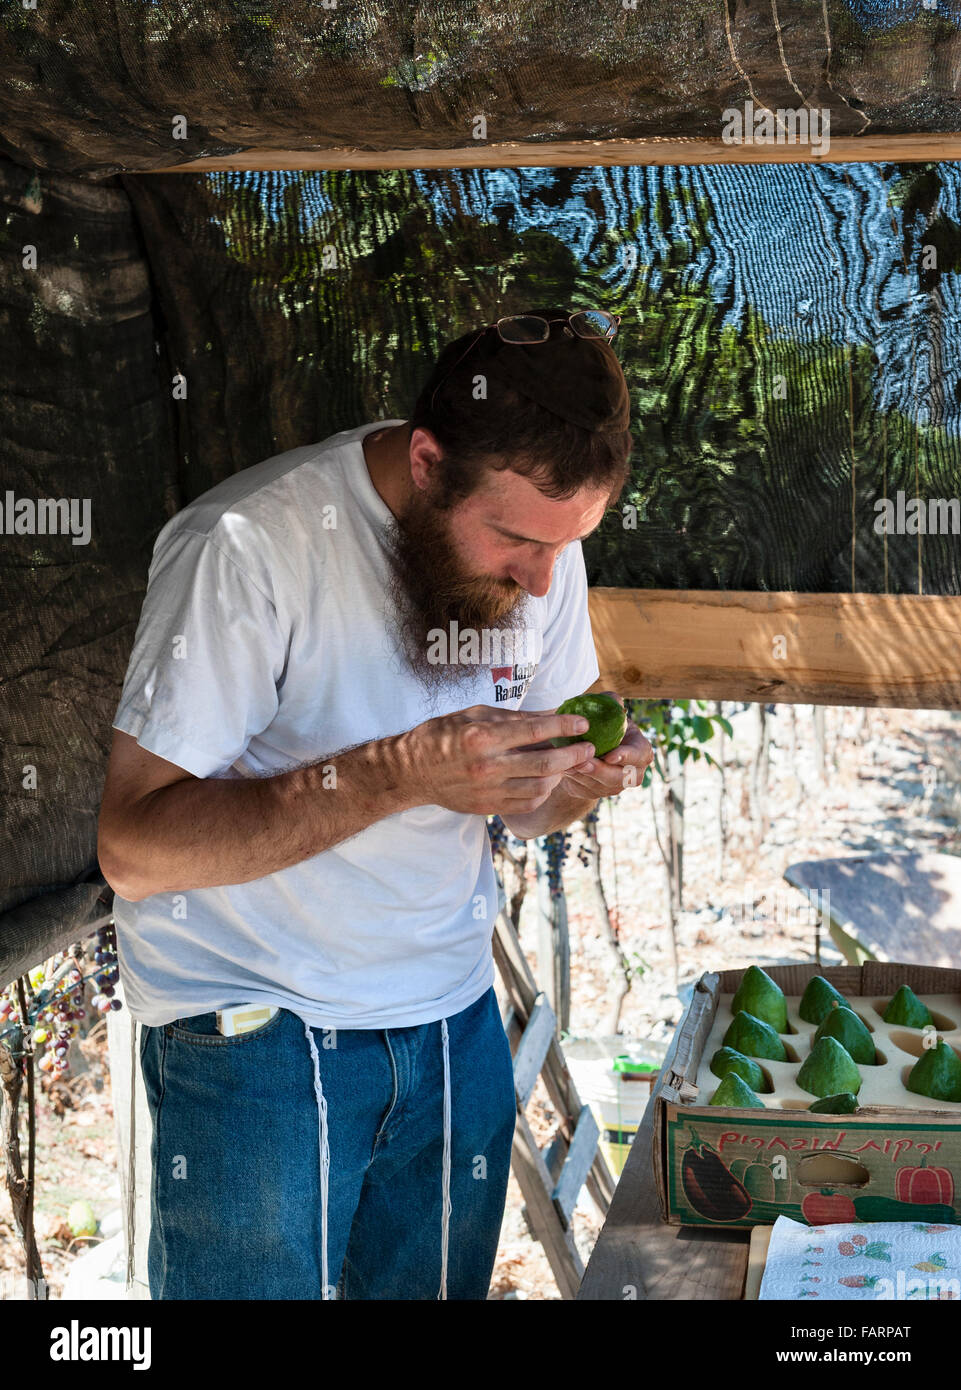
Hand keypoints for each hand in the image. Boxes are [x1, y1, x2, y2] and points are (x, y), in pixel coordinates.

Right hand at [398, 705, 595, 815]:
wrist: (412, 772)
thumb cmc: (442, 735)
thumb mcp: (475, 714)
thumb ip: (514, 717)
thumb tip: (551, 712)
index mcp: (483, 737)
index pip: (534, 731)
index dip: (564, 726)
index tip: (583, 723)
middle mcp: (487, 766)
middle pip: (544, 764)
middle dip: (573, 755)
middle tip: (589, 748)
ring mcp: (488, 790)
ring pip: (540, 787)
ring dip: (561, 775)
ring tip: (570, 763)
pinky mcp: (487, 807)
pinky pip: (526, 803)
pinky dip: (543, 792)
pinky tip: (548, 780)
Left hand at [557, 693, 652, 800]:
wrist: (585, 743)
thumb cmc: (601, 723)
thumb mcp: (607, 711)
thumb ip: (612, 703)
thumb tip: (615, 702)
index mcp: (641, 751)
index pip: (640, 756)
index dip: (626, 757)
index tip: (610, 755)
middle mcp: (632, 772)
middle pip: (619, 778)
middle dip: (600, 771)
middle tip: (583, 762)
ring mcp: (614, 786)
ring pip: (599, 786)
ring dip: (583, 776)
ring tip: (568, 764)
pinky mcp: (595, 793)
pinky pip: (584, 789)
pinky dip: (574, 780)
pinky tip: (563, 770)